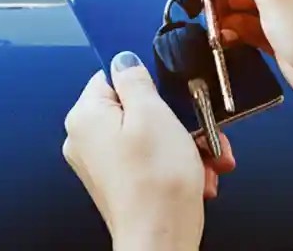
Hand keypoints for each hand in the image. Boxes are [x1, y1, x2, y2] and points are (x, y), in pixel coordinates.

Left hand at [63, 52, 236, 250]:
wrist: (161, 240)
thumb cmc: (155, 184)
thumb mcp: (153, 113)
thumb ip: (136, 80)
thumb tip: (125, 61)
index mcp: (85, 116)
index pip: (113, 76)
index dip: (148, 83)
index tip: (172, 95)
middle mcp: (87, 140)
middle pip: (138, 109)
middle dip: (177, 119)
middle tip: (199, 129)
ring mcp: (104, 164)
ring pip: (152, 135)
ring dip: (186, 144)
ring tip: (207, 158)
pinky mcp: (123, 183)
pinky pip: (153, 160)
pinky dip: (179, 165)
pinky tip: (200, 175)